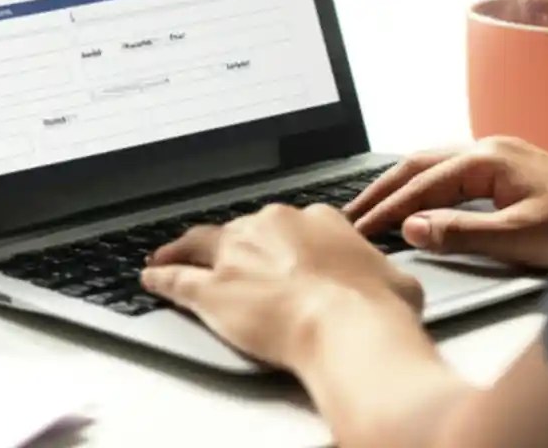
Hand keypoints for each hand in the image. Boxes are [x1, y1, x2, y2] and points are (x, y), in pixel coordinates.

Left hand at [140, 204, 423, 368]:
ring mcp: (237, 254)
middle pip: (244, 230)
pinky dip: (161, 279)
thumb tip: (390, 283)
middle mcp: (271, 226)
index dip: (286, 241)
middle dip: (237, 246)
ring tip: (170, 255)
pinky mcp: (211, 288)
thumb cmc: (376, 309)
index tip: (283, 252)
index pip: (293, 224)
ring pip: (201, 243)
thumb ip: (383, 274)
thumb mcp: (397, 281)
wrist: (346, 327)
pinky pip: (176, 278)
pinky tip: (151, 279)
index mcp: (317, 219)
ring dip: (184, 249)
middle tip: (232, 261)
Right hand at [344, 137, 547, 267]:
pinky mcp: (507, 171)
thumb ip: (461, 232)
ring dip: (400, 186)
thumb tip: (410, 227)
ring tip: (371, 208)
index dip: (387, 208)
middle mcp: (488, 148)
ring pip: (432, 165)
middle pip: (418, 164)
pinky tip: (415, 203)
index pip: (421, 183)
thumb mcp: (519, 236)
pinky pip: (450, 173)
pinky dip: (423, 187)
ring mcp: (498, 157)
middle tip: (350, 214)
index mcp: (487, 158)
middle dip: (381, 189)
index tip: (358, 229)